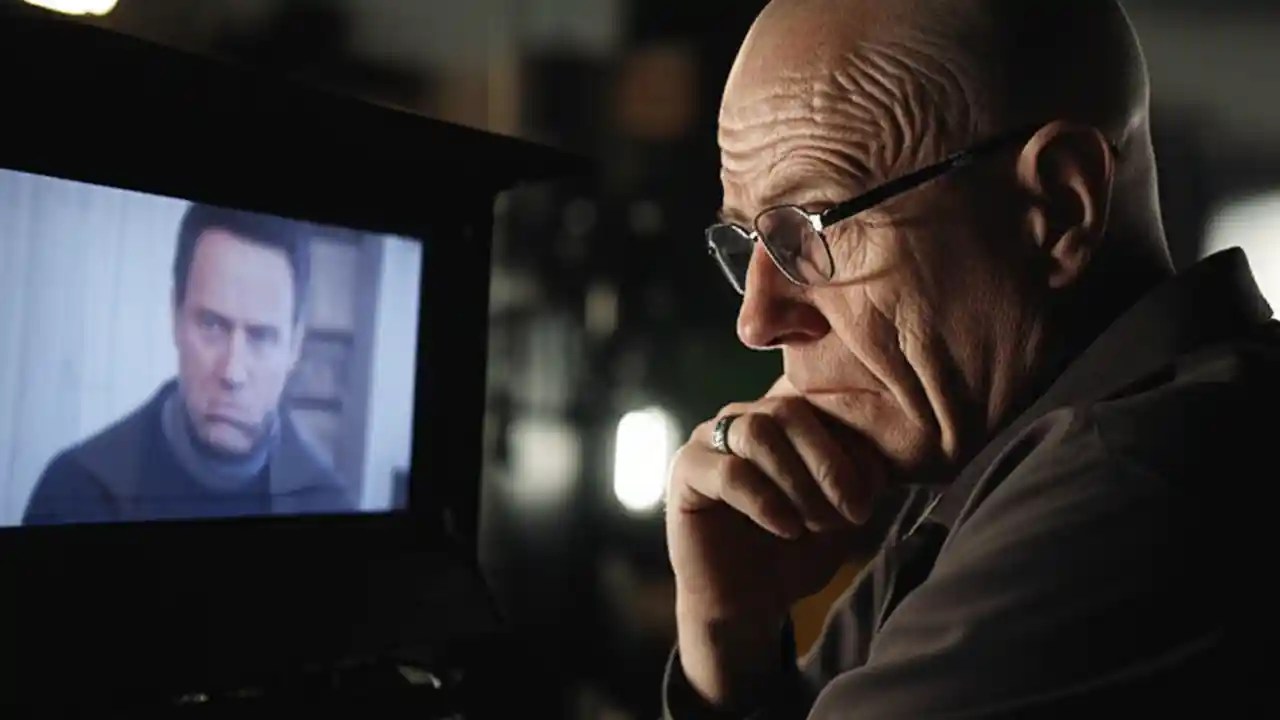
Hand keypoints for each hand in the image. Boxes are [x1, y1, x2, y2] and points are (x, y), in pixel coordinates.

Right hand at [666, 382, 887, 704]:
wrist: (747, 604)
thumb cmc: (794, 554)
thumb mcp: (840, 514)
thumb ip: (859, 478)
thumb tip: (878, 455)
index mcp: (780, 419)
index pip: (820, 406)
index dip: (850, 450)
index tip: (866, 504)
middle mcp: (741, 418)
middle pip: (787, 410)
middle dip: (826, 463)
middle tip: (848, 511)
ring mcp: (708, 440)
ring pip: (756, 431)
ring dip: (795, 480)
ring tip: (809, 524)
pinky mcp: (685, 472)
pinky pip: (728, 471)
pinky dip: (765, 501)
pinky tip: (784, 529)